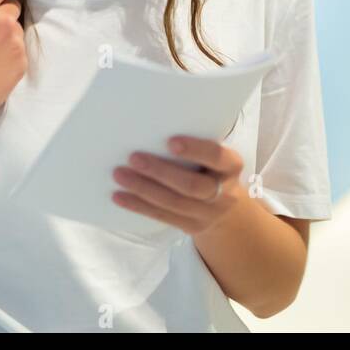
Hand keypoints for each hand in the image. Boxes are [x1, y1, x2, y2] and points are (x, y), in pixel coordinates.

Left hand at [111, 135, 243, 235]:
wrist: (229, 211)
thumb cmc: (213, 170)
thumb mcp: (216, 157)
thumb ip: (197, 144)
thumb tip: (154, 122)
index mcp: (231, 166)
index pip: (216, 157)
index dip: (194, 150)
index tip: (170, 141)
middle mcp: (224, 192)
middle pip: (191, 185)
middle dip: (160, 171)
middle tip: (133, 157)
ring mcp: (207, 213)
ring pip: (172, 202)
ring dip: (143, 188)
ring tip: (119, 174)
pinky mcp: (191, 227)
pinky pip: (162, 216)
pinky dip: (138, 205)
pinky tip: (119, 196)